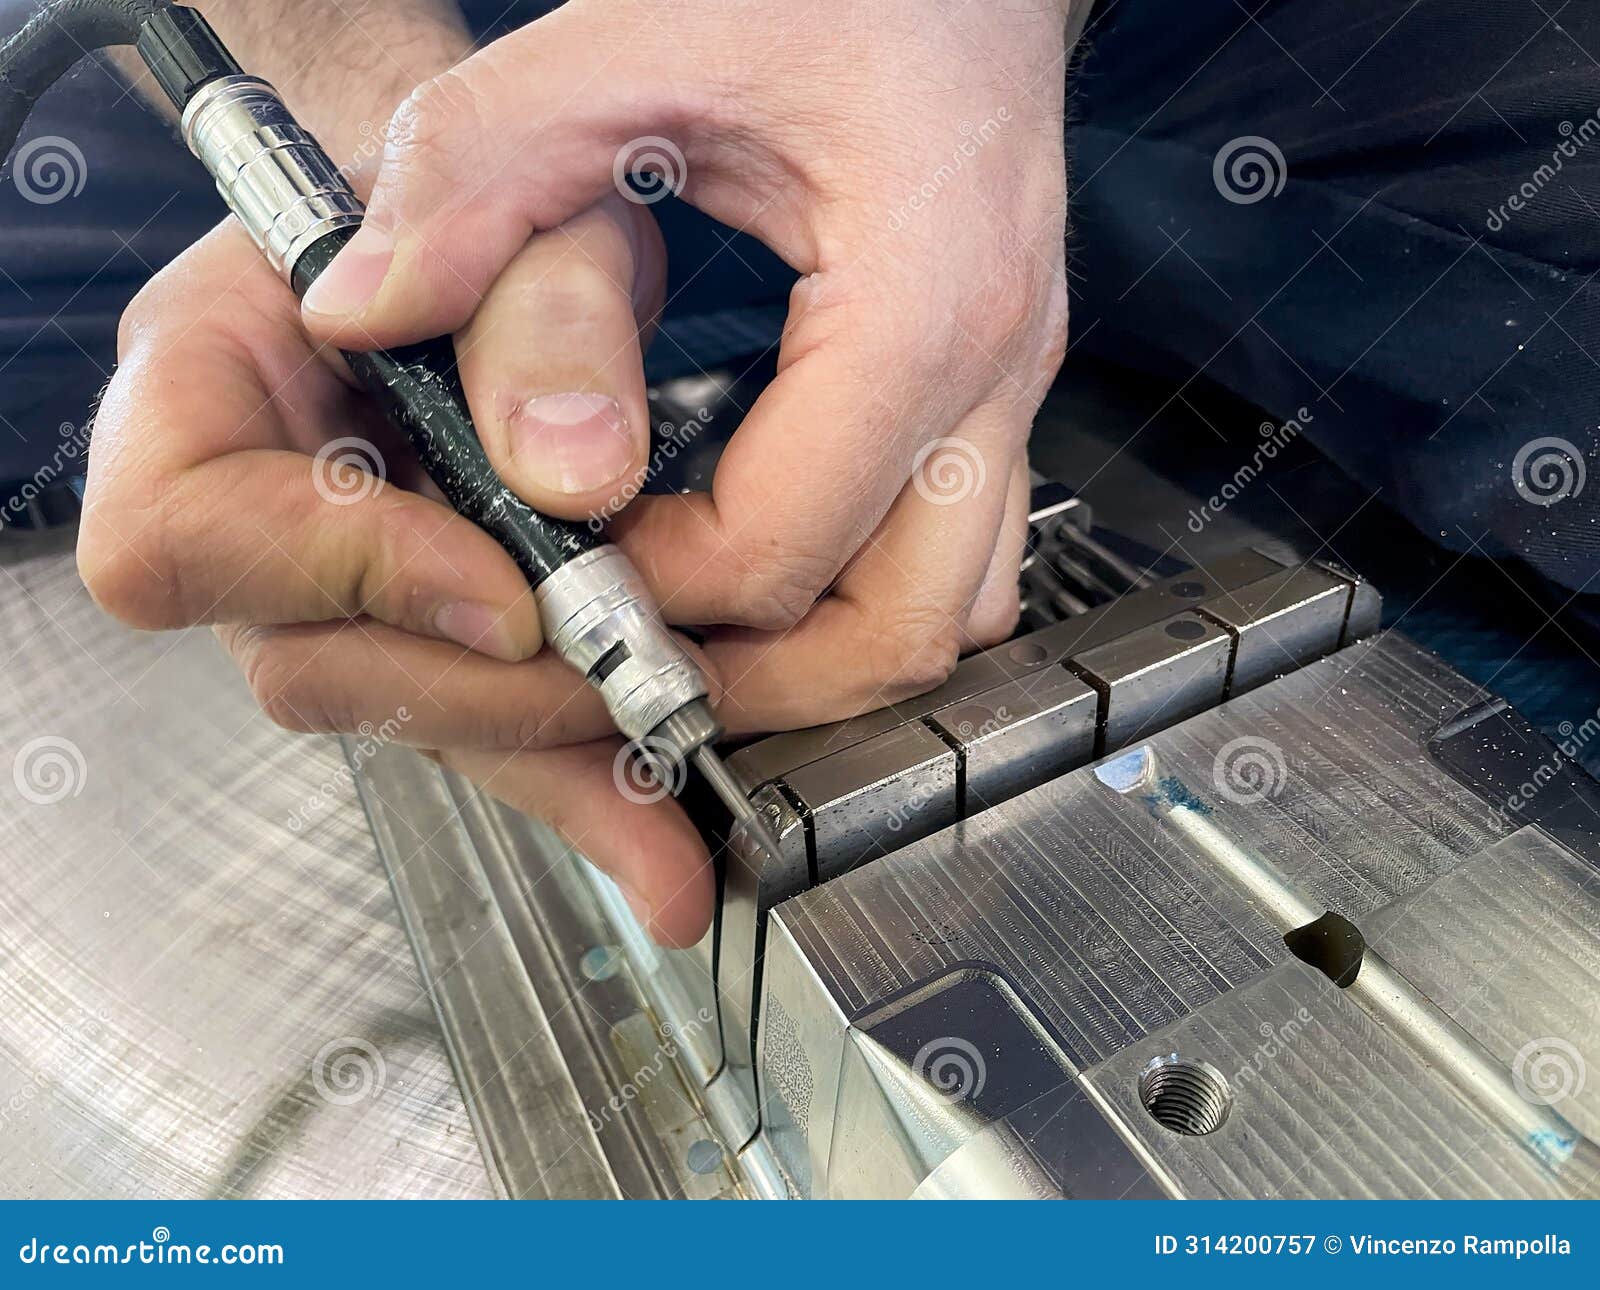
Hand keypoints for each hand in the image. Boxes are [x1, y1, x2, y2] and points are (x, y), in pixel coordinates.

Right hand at [81, 216, 715, 945]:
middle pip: (311, 667)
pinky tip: (658, 842)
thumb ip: (544, 323)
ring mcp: (343, 587)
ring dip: (551, 763)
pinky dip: (586, 780)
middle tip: (629, 682)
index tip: (500, 583)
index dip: (339, 575)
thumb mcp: (539, 216)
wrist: (517, 227)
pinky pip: (494, 726)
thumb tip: (573, 490)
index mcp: (206, 385)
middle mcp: (259, 510)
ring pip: (415, 720)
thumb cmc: (497, 198)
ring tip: (669, 822)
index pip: (183, 536)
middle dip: (483, 692)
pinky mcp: (437, 633)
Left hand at [300, 0, 1074, 728]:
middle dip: (751, 679)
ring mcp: (1007, 385)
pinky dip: (854, 585)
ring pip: (945, 615)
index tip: (559, 570)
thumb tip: (362, 309)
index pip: (780, 554)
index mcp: (920, 305)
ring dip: (816, 650)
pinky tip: (757, 544)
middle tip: (627, 657)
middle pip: (895, 634)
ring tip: (689, 619)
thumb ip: (481, 175)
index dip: (650, 592)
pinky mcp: (990, 382)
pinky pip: (951, 549)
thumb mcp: (635, 36)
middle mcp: (991, 369)